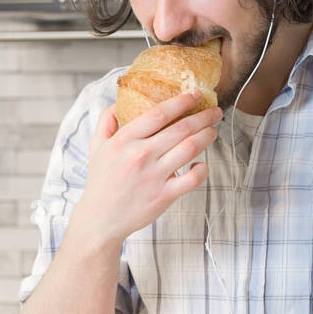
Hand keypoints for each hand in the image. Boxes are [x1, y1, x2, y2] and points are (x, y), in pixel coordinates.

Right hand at [74, 90, 221, 246]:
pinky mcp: (164, 195)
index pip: (159, 113)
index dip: (182, 101)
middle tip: (215, 112)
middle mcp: (141, 155)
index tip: (196, 94)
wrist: (101, 219)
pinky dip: (202, 169)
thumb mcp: (97, 147)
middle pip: (181, 128)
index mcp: (125, 140)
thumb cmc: (101, 181)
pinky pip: (192, 179)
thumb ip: (106, 121)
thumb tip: (119, 102)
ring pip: (189, 148)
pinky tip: (202, 164)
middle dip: (203, 117)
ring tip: (212, 132)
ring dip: (206, 137)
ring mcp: (154, 175)